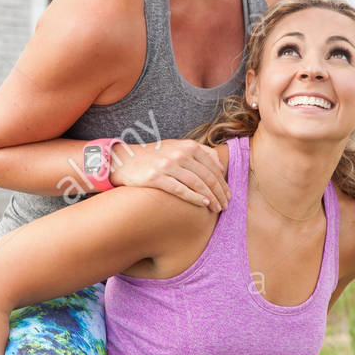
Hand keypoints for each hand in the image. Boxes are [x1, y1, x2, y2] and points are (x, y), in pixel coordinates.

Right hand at [107, 139, 230, 211]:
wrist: (126, 160)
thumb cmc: (156, 156)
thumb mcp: (178, 147)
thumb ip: (200, 152)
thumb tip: (220, 166)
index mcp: (188, 146)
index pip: (213, 167)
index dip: (223, 183)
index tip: (228, 195)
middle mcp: (179, 153)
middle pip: (207, 176)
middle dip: (220, 193)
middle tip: (225, 206)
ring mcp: (167, 165)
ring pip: (197, 184)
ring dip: (211, 198)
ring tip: (217, 209)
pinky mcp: (156, 177)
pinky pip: (180, 189)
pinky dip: (195, 198)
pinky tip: (204, 204)